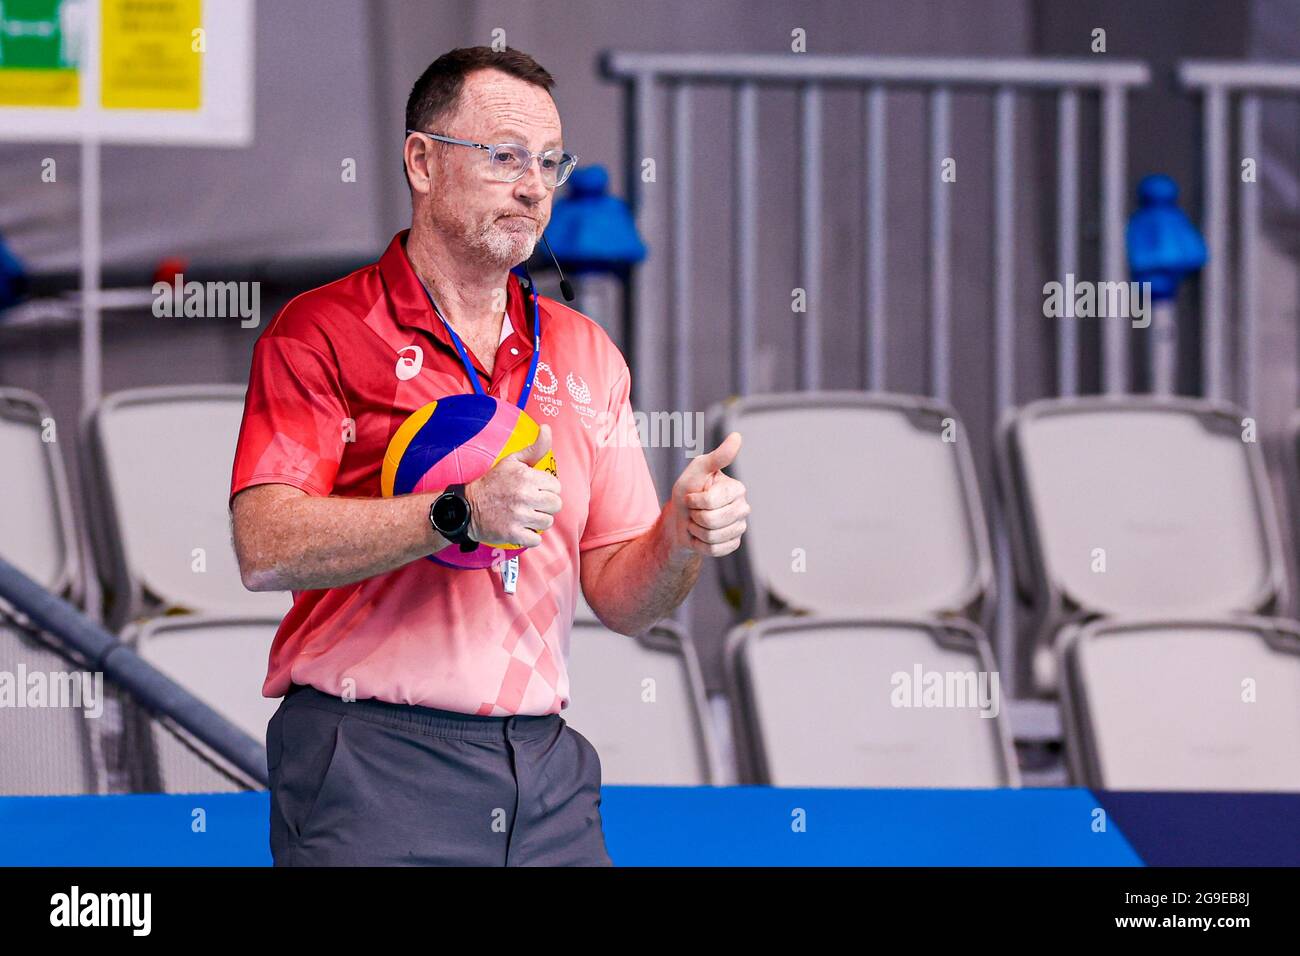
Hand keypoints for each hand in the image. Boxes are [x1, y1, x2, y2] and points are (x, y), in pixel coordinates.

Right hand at [464, 424, 560, 548]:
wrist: (467, 507)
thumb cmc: (493, 483)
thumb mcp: (512, 461)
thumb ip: (534, 448)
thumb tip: (547, 428)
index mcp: (526, 477)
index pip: (556, 487)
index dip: (546, 489)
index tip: (534, 490)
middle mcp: (524, 496)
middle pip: (555, 505)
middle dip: (545, 506)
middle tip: (531, 504)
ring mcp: (519, 516)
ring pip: (547, 522)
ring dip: (538, 521)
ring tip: (525, 515)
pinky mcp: (513, 534)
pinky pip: (536, 539)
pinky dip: (530, 536)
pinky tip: (521, 528)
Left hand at [667, 431, 748, 558]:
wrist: (680, 519)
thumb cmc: (688, 491)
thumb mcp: (696, 471)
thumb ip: (717, 456)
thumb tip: (737, 437)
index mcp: (737, 489)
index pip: (711, 502)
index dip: (693, 501)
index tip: (691, 496)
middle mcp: (743, 508)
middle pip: (711, 521)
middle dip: (694, 517)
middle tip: (694, 511)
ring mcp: (740, 527)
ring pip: (713, 537)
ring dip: (696, 532)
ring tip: (697, 523)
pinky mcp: (734, 544)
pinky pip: (715, 550)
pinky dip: (701, 545)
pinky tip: (701, 536)